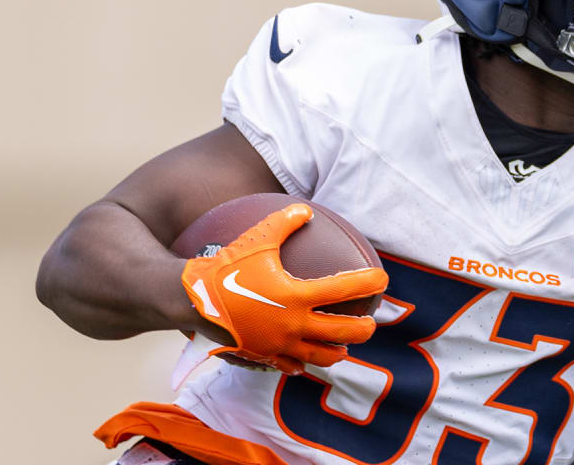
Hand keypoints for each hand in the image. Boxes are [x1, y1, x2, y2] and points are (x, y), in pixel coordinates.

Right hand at [180, 203, 387, 374]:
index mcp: (296, 296)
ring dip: (337, 352)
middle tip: (372, 322)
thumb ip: (284, 221)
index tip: (383, 280)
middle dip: (363, 329)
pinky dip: (301, 364)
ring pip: (319, 356)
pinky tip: (304, 363)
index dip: (369, 284)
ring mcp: (278, 344)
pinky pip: (288, 365)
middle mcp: (292, 324)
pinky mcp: (262, 356)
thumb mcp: (256, 239)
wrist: (190, 300)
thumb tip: (305, 208)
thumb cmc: (225, 267)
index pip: (344, 291)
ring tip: (345, 349)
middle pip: (341, 332)